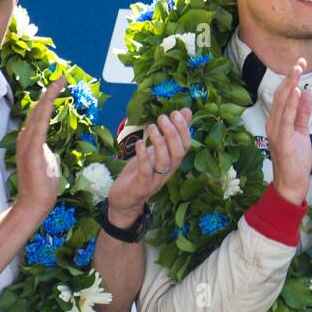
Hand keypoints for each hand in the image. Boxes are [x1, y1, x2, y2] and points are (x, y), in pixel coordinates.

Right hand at [13, 75, 65, 222]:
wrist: (34, 203)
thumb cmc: (43, 185)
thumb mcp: (48, 160)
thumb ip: (47, 149)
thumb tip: (50, 146)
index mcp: (31, 139)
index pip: (40, 114)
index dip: (49, 98)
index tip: (59, 84)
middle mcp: (26, 138)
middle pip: (38, 109)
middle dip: (50, 91)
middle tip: (62, 76)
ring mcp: (27, 144)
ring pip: (38, 114)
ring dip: (49, 97)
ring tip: (59, 82)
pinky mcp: (32, 152)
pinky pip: (39, 128)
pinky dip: (44, 112)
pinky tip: (50, 101)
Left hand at [107, 108, 193, 224]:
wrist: (125, 200)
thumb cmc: (141, 172)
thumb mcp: (156, 150)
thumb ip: (170, 133)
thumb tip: (186, 111)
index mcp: (173, 162)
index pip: (186, 145)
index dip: (184, 129)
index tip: (176, 112)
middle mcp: (169, 171)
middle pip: (178, 153)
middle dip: (172, 133)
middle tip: (163, 117)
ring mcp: (156, 179)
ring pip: (164, 161)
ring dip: (159, 142)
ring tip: (151, 127)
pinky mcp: (142, 186)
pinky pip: (146, 171)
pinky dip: (143, 156)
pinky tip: (139, 143)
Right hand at [267, 59, 311, 204]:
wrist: (291, 182)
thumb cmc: (295, 158)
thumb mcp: (301, 131)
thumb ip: (303, 113)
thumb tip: (306, 93)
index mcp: (276, 121)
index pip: (283, 95)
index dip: (290, 79)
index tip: (300, 64)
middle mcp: (273, 123)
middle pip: (281, 95)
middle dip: (291, 77)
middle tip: (300, 61)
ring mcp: (276, 132)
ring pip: (282, 104)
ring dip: (291, 85)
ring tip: (298, 70)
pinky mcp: (282, 141)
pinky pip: (286, 119)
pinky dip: (291, 105)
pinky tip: (297, 93)